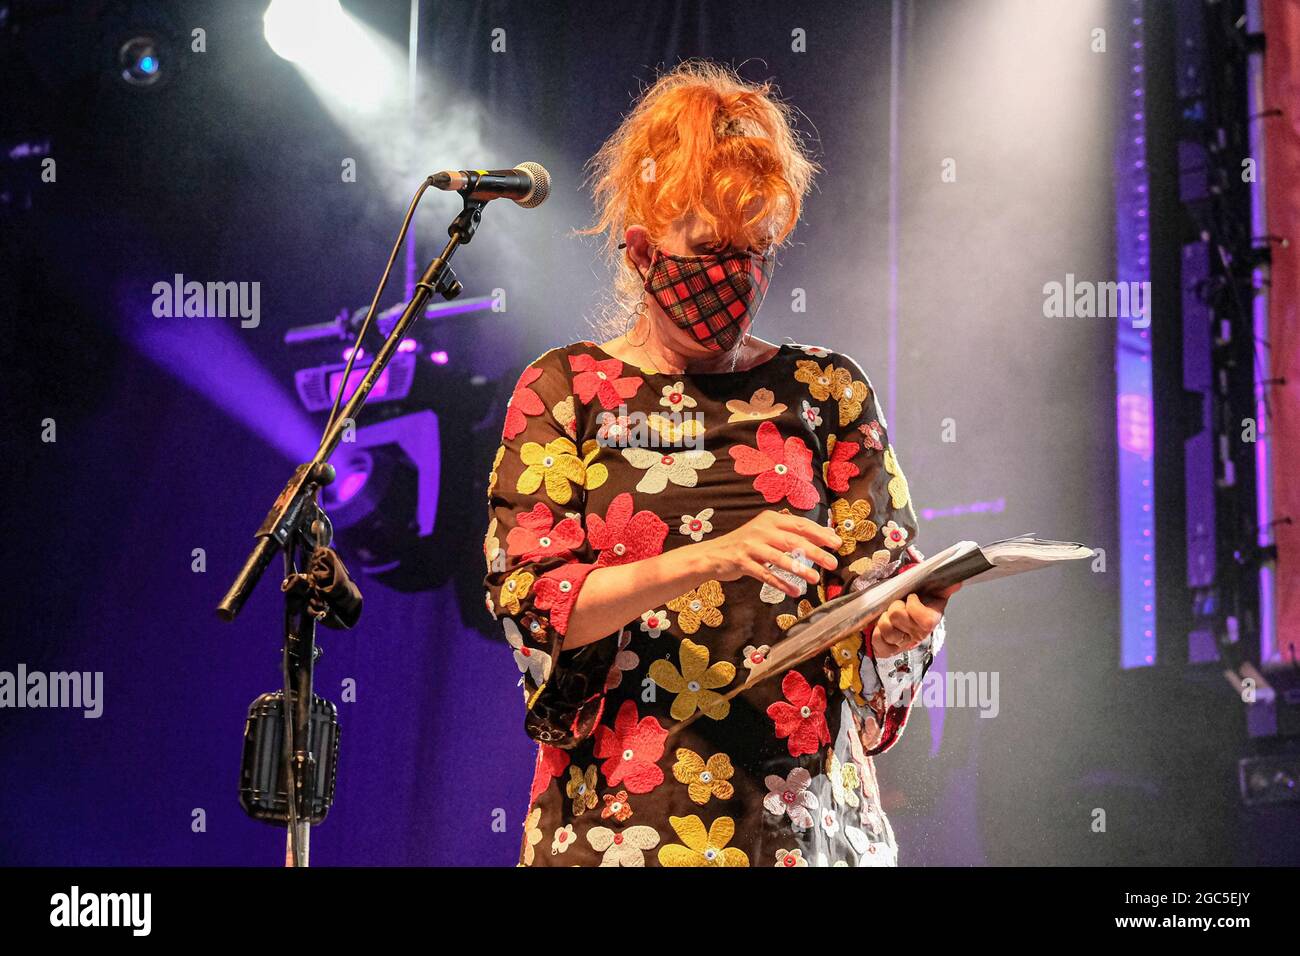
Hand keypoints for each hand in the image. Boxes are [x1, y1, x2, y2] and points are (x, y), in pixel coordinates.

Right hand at [687, 511, 841, 596]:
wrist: (713, 554)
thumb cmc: (746, 544)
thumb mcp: (767, 533)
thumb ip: (791, 533)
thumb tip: (823, 534)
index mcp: (770, 519)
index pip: (800, 524)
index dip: (819, 534)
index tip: (836, 543)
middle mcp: (761, 529)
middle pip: (793, 540)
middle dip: (815, 552)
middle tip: (832, 563)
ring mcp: (751, 545)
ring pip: (780, 558)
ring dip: (799, 569)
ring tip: (815, 579)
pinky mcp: (742, 562)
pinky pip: (765, 575)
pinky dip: (781, 584)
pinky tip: (794, 591)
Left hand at [868, 583, 960, 657]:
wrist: (903, 617)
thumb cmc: (916, 603)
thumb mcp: (931, 593)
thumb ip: (943, 588)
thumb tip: (957, 583)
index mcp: (930, 621)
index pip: (925, 620)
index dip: (913, 605)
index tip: (912, 597)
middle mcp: (918, 635)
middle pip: (898, 617)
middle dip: (894, 606)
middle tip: (897, 604)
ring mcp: (903, 644)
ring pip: (887, 630)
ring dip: (883, 619)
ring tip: (887, 615)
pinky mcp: (888, 650)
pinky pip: (878, 642)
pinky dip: (876, 633)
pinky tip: (881, 628)